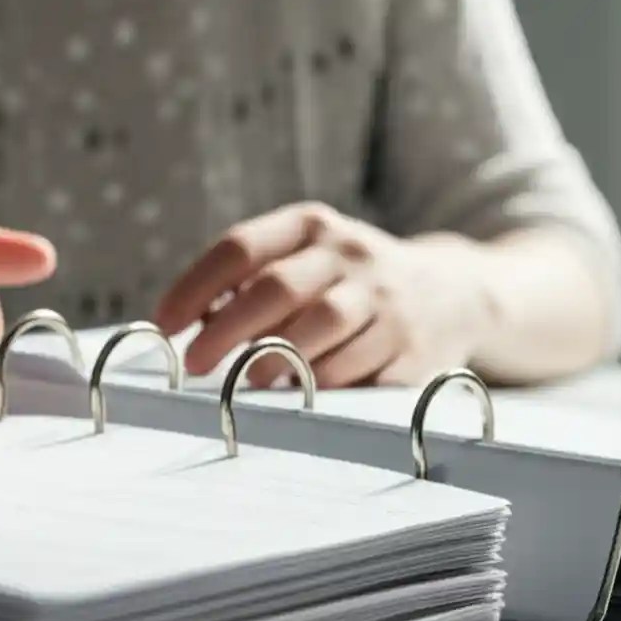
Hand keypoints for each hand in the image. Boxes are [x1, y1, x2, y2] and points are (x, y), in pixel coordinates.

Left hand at [155, 202, 497, 388]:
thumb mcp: (307, 260)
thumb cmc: (352, 282)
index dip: (195, 287)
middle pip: (276, 288)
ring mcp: (385, 297)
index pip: (240, 248)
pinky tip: (299, 394)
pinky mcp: (412, 343)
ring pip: (322, 325)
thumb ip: (251, 283)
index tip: (165, 324)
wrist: (455, 294)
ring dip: (275, 358)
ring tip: (247, 380)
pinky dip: (322, 384)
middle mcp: (350, 253)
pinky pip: (358, 368)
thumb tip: (189, 325)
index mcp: (312, 225)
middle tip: (194, 362)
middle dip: (226, 330)